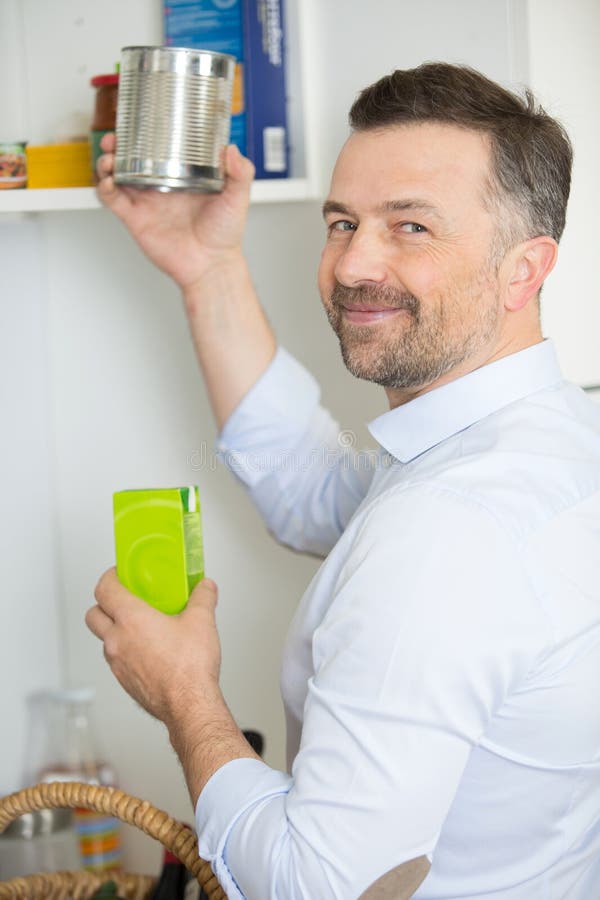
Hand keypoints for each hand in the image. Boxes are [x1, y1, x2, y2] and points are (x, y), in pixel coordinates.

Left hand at [85, 568, 222, 725]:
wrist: (189, 705)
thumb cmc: (189, 667)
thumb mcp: (202, 621)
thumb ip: (203, 598)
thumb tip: (205, 587)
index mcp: (131, 619)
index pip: (104, 589)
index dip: (109, 577)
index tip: (119, 573)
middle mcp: (117, 640)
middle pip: (93, 614)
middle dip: (104, 603)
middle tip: (123, 598)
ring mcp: (117, 663)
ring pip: (103, 639)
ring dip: (114, 629)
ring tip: (139, 625)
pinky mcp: (124, 681)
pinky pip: (116, 659)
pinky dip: (124, 650)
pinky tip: (147, 650)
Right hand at [96, 134, 254, 291]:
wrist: (211, 265)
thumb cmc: (225, 235)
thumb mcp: (238, 198)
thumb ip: (240, 173)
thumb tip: (231, 148)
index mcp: (182, 175)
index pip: (160, 147)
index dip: (148, 133)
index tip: (143, 119)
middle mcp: (161, 186)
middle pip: (132, 158)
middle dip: (119, 144)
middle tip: (116, 136)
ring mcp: (147, 201)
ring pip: (117, 175)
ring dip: (107, 162)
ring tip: (109, 155)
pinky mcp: (136, 219)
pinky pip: (113, 200)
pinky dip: (104, 188)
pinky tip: (107, 180)